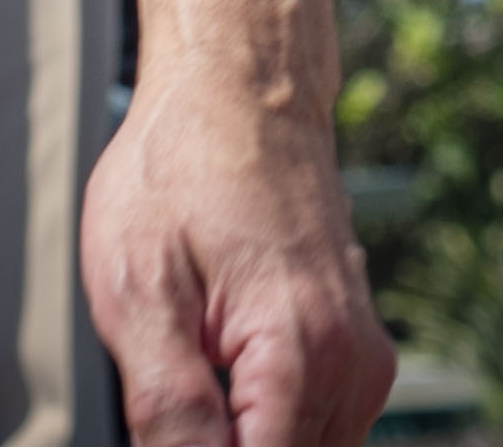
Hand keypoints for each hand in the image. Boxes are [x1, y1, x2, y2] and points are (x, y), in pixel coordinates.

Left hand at [83, 65, 388, 446]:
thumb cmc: (181, 168)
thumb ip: (168, 413)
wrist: (242, 92)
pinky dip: (264, 422)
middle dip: (217, 446)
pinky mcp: (358, 356)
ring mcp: (362, 363)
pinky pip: (312, 430)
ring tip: (192, 361)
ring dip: (242, 436)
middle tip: (172, 375)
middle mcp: (351, 367)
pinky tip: (219, 365)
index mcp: (300, 355)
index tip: (170, 422)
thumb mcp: (139, 291)